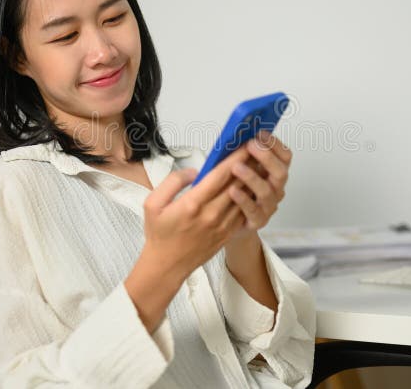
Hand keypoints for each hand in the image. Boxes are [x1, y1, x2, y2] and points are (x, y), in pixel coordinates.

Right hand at [139, 144, 252, 278]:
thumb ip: (173, 182)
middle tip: (256, 147)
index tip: (243, 144)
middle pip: (236, 183)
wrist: (167, 265)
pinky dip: (249, 196)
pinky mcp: (228, 233)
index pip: (219, 175)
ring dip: (251, 178)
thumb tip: (194, 172)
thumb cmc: (160, 234)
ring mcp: (222, 225)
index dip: (234, 158)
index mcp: (192, 204)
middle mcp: (211, 214)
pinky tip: (252, 186)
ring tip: (257, 162)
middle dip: (247, 163)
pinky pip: (243, 211)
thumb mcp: (152, 203)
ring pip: (243, 196)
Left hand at [226, 130, 291, 240]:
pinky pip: (253, 210)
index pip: (284, 156)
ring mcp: (268, 206)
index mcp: (274, 173)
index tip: (260, 133)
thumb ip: (240, 155)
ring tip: (236, 167)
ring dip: (252, 176)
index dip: (274, 143)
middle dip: (266, 156)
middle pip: (280, 172)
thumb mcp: (238, 169)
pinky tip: (232, 190)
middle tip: (250, 145)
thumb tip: (234, 136)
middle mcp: (275, 189)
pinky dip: (243, 199)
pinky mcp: (257, 221)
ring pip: (267, 191)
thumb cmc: (234, 191)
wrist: (228, 223)